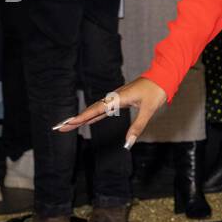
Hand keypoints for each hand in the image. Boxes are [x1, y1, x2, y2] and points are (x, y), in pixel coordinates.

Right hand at [51, 77, 167, 145]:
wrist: (162, 77)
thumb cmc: (156, 92)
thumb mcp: (148, 111)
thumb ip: (137, 127)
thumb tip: (128, 143)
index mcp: (118, 98)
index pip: (96, 110)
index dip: (81, 118)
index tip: (68, 123)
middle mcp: (113, 98)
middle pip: (90, 110)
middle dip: (74, 120)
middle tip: (59, 128)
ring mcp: (115, 99)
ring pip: (94, 110)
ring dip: (81, 118)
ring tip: (67, 126)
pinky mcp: (119, 100)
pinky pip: (102, 110)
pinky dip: (92, 116)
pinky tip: (86, 121)